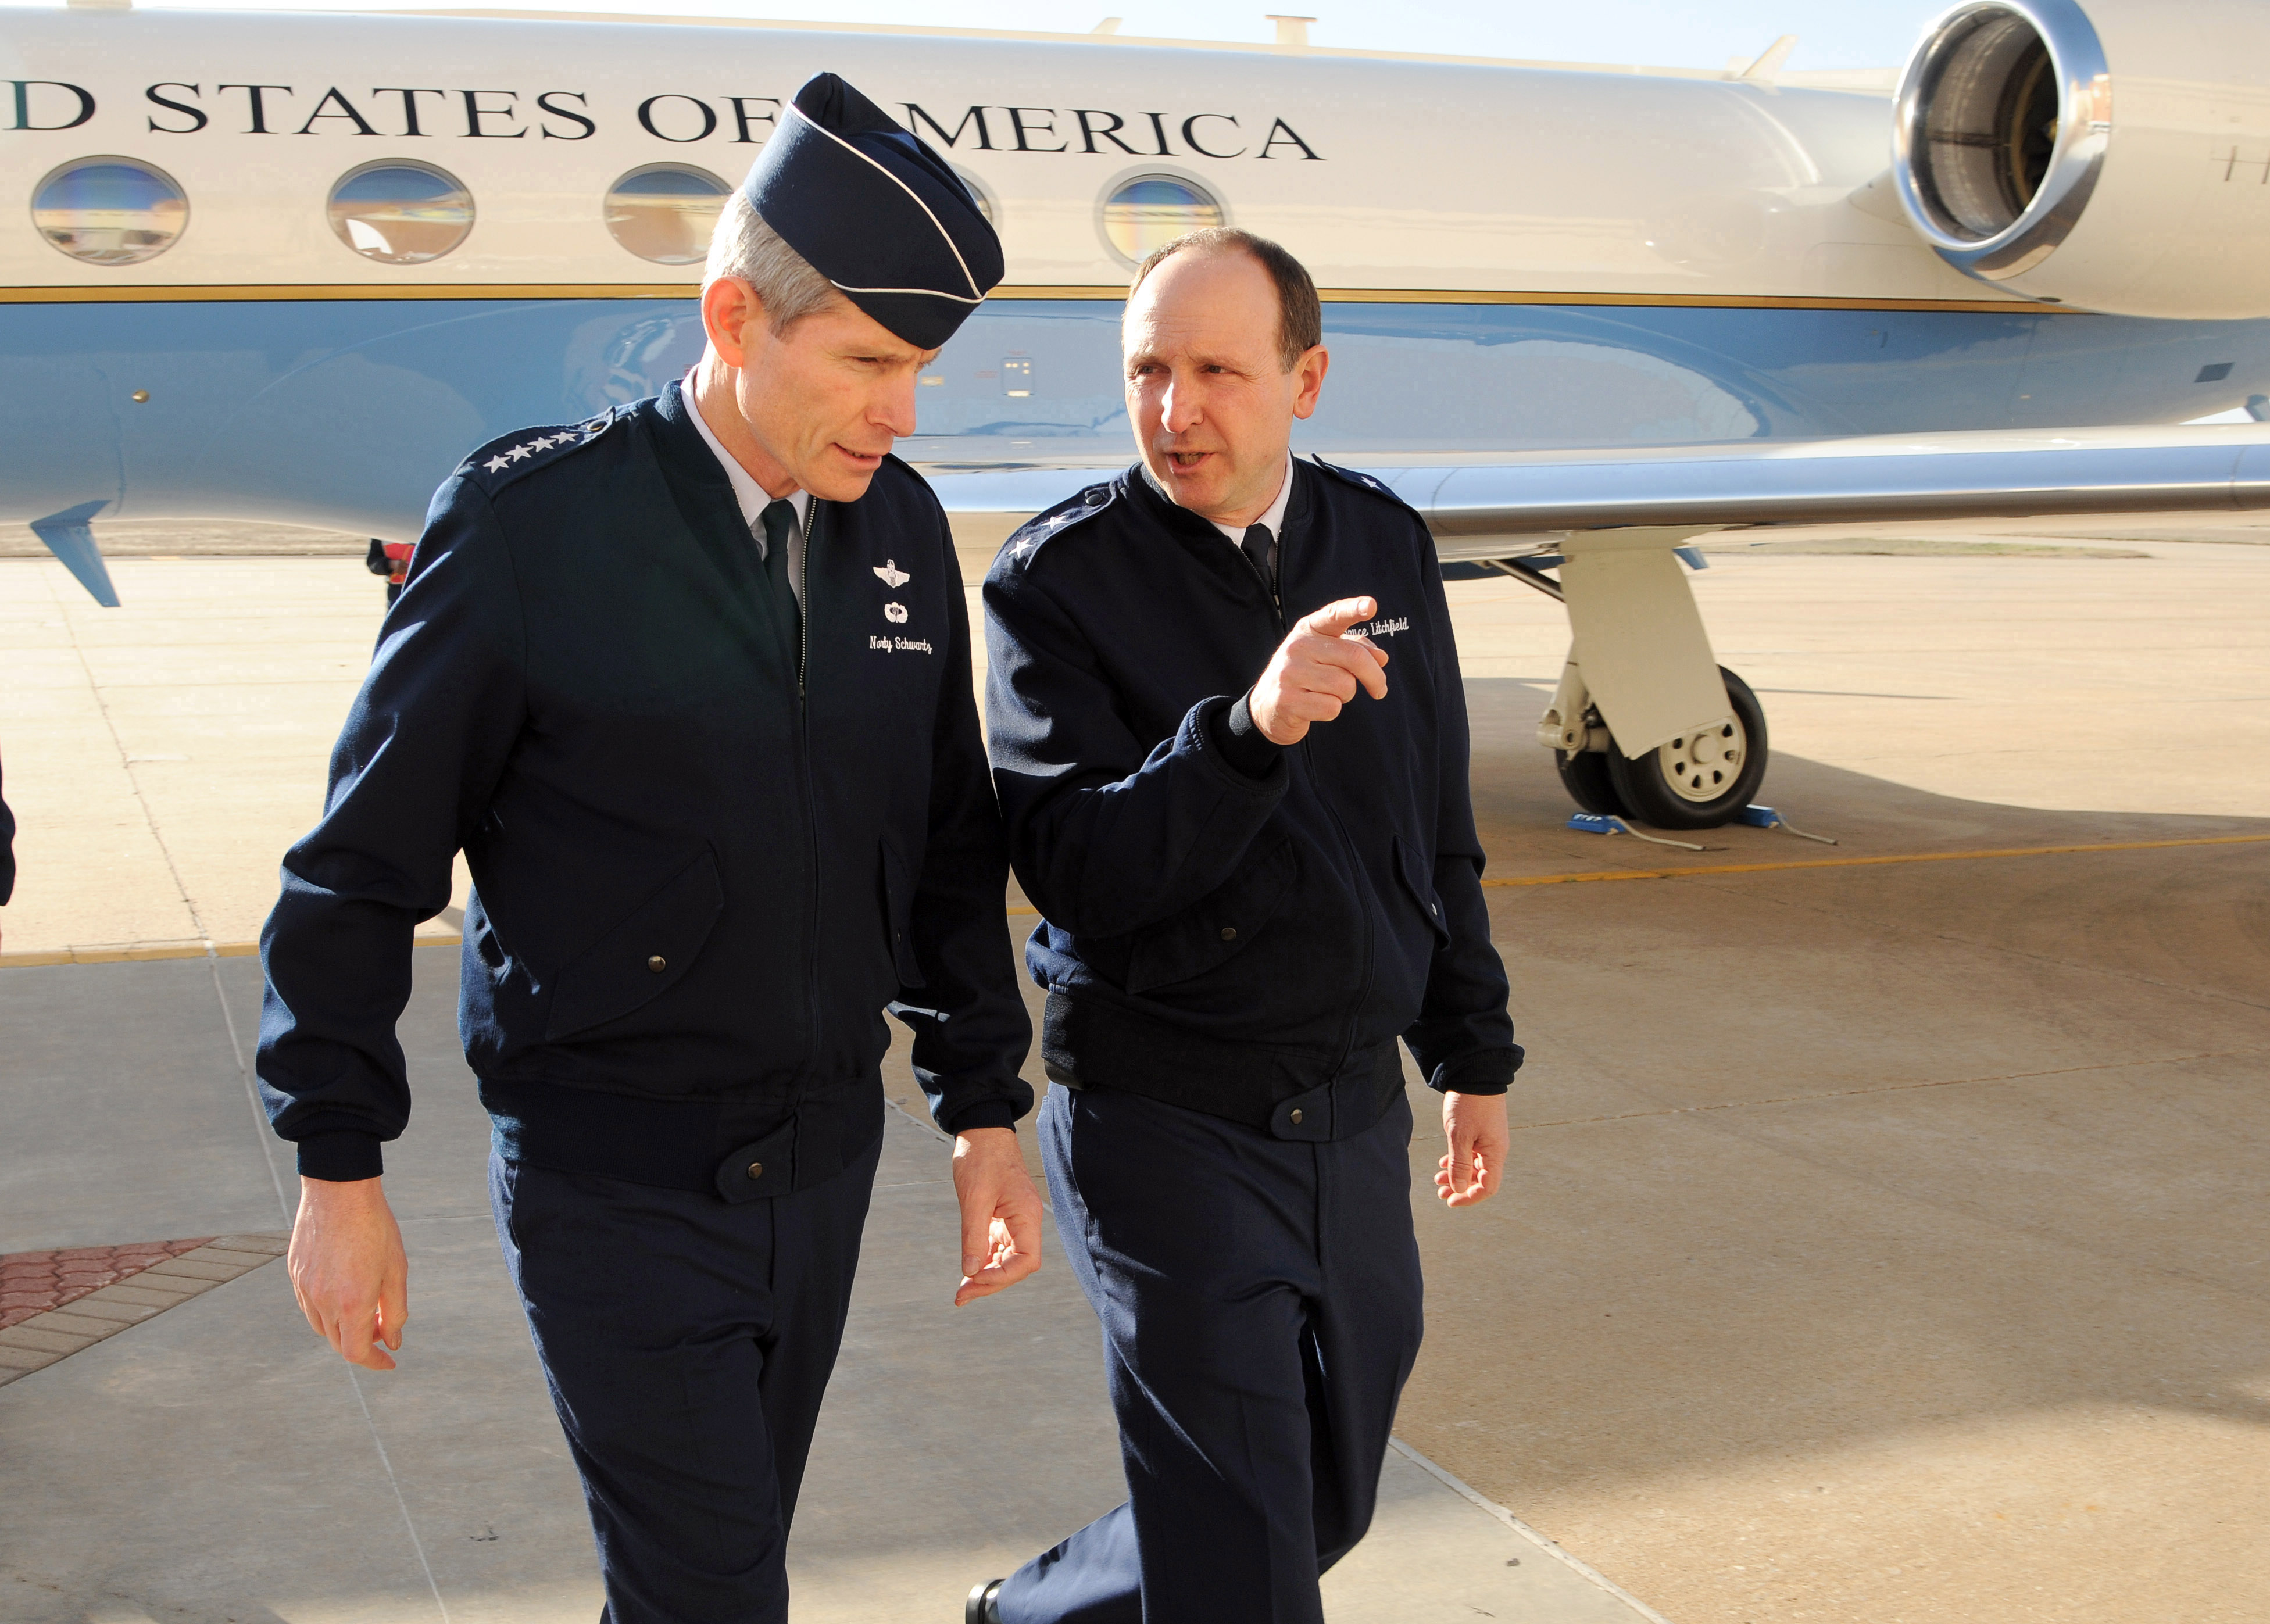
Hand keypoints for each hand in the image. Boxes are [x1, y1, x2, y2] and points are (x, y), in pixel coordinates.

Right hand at [287, 1175, 408, 1368]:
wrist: (339, 1190)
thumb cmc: (376, 1227)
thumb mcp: (396, 1269)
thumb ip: (395, 1311)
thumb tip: (392, 1342)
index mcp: (352, 1302)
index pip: (356, 1352)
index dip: (373, 1362)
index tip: (389, 1361)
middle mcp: (323, 1301)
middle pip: (339, 1343)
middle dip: (362, 1342)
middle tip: (382, 1325)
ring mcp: (304, 1288)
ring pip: (322, 1327)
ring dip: (344, 1328)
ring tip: (366, 1306)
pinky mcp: (295, 1274)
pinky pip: (309, 1306)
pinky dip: (327, 1310)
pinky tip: (344, 1291)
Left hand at [951, 1127, 1043, 1305]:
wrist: (981, 1130)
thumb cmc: (981, 1158)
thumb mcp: (974, 1197)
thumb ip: (974, 1236)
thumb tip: (970, 1271)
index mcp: (1026, 1216)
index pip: (1027, 1260)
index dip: (1003, 1277)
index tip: (974, 1280)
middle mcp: (1025, 1221)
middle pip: (1016, 1265)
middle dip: (991, 1282)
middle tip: (961, 1296)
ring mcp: (1014, 1220)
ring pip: (1006, 1259)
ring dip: (985, 1276)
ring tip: (962, 1291)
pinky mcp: (1002, 1217)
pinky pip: (996, 1247)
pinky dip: (983, 1261)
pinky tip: (968, 1271)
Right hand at [1248, 596, 1390, 745]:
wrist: (1266, 706)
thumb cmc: (1305, 676)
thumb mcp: (1327, 655)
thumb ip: (1355, 650)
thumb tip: (1381, 658)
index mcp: (1309, 629)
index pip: (1334, 615)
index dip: (1354, 609)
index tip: (1371, 606)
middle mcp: (1297, 646)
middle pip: (1354, 657)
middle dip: (1375, 677)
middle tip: (1380, 690)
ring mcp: (1289, 673)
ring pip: (1345, 686)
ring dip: (1346, 696)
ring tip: (1328, 694)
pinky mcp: (1287, 700)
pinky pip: (1331, 707)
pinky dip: (1332, 711)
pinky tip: (1315, 706)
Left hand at [1434, 1091, 1507, 1207]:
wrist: (1474, 1073)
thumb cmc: (1469, 1104)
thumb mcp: (1459, 1136)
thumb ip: (1459, 1164)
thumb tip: (1459, 1188)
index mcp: (1495, 1153)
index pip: (1488, 1187)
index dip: (1469, 1198)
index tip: (1450, 1200)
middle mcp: (1495, 1150)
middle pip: (1480, 1179)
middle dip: (1460, 1188)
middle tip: (1441, 1193)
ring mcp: (1488, 1141)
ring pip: (1474, 1167)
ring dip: (1457, 1175)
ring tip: (1438, 1179)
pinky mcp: (1481, 1132)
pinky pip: (1471, 1154)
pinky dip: (1458, 1161)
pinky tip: (1443, 1163)